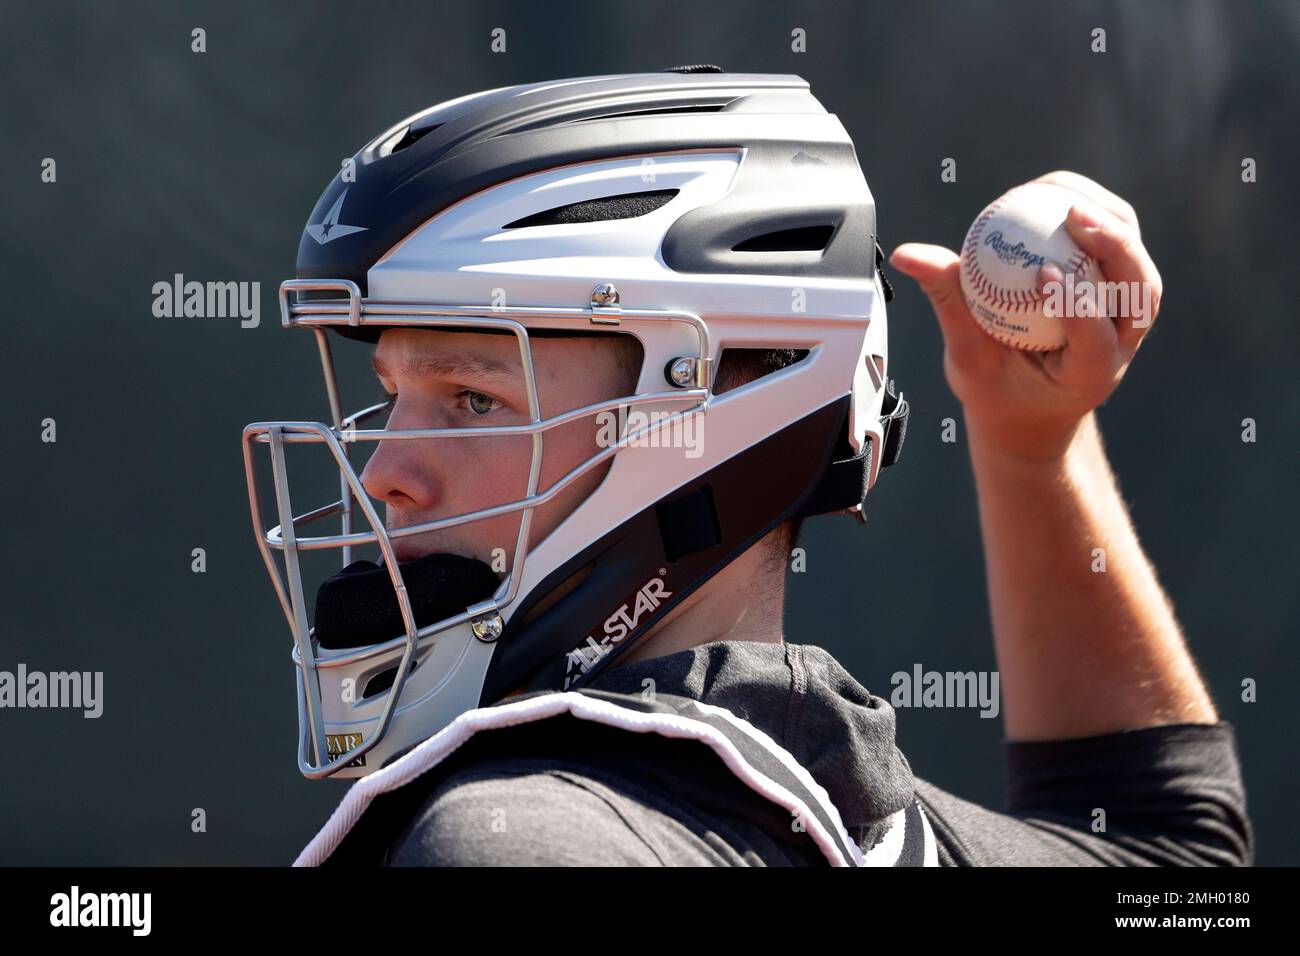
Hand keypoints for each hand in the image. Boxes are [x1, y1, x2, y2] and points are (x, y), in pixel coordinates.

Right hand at [889, 171, 1162, 460]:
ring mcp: (1129, 317)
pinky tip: (1055, 191)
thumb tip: (908, 254)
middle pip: (1140, 290)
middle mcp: (1123, 344)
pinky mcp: (1124, 291)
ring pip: (1138, 261)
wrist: (1033, 404)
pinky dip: (1094, 211)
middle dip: (1115, 247)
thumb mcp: (965, 356)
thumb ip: (948, 302)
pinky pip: (1121, 243)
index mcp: (1089, 375)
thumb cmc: (996, 388)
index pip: (1095, 338)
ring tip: (1062, 192)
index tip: (1043, 275)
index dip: (1077, 304)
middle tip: (1072, 215)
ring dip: (1110, 218)